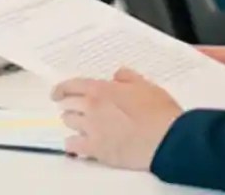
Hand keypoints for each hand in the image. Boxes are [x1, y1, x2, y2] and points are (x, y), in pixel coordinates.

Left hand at [52, 68, 181, 170]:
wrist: (167, 139)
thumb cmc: (159, 112)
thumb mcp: (146, 85)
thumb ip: (127, 77)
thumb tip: (117, 75)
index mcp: (101, 90)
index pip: (70, 85)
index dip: (61, 89)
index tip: (57, 93)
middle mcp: (91, 107)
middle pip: (67, 104)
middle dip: (70, 105)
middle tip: (75, 109)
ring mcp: (91, 129)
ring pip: (68, 122)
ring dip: (73, 122)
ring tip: (83, 125)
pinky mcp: (95, 149)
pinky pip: (72, 145)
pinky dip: (73, 144)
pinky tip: (79, 144)